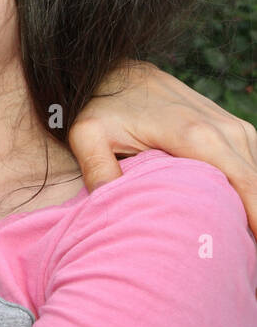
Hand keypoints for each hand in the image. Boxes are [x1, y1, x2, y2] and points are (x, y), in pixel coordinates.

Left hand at [69, 59, 256, 236]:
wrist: (115, 70)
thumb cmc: (100, 106)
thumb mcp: (87, 135)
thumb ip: (98, 170)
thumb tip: (111, 207)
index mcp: (195, 135)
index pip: (246, 185)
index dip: (256, 221)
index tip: (252, 252)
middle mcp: (223, 129)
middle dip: (254, 220)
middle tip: (242, 256)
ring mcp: (232, 126)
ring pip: (256, 175)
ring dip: (251, 204)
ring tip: (239, 242)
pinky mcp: (232, 127)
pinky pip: (251, 163)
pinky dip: (248, 187)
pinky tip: (238, 214)